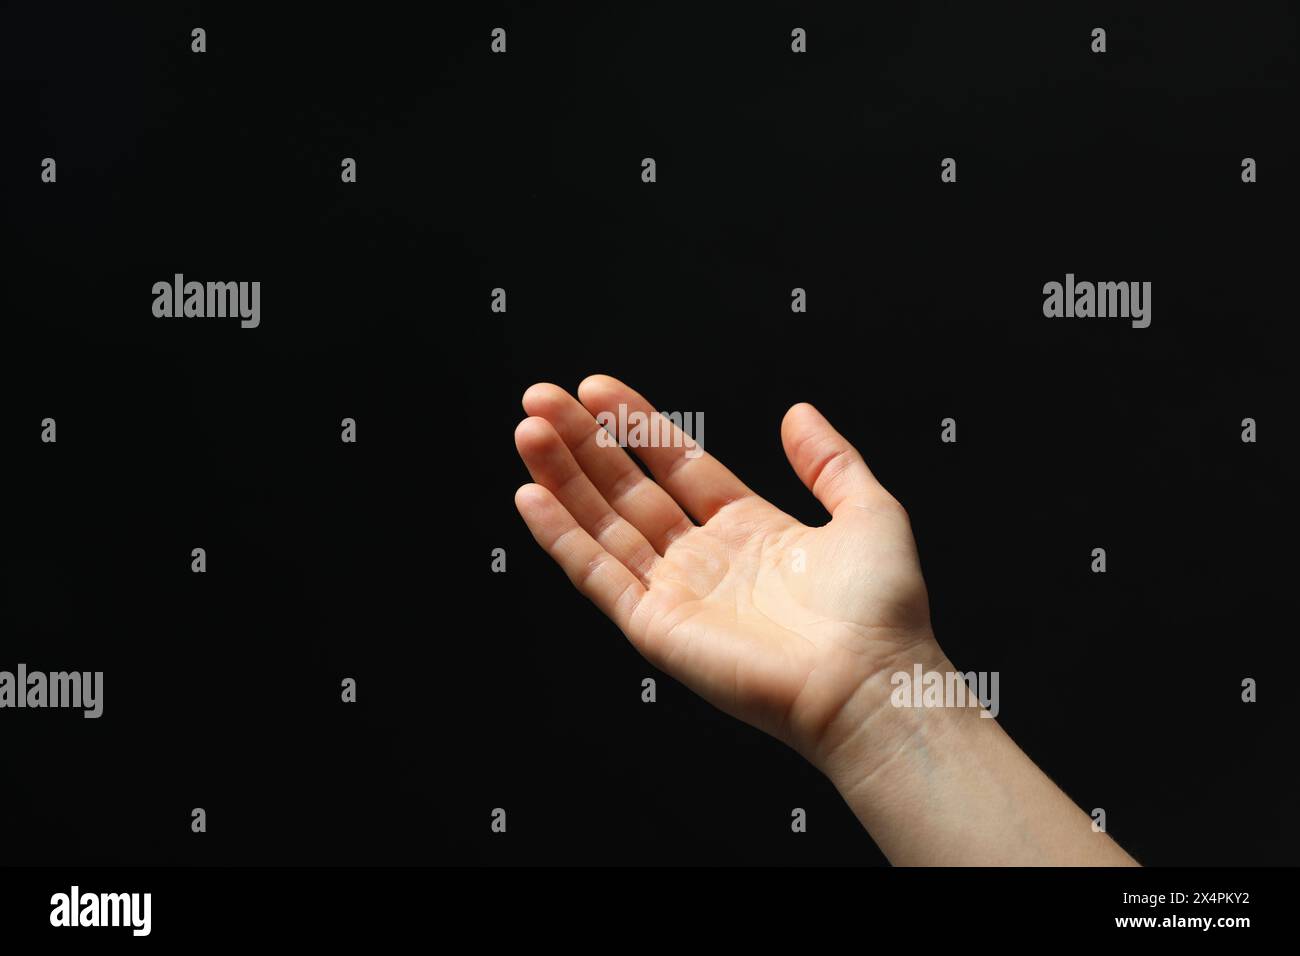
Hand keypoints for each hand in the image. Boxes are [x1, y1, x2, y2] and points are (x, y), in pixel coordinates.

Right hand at [513, 375, 939, 767]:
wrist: (872, 682)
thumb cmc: (880, 610)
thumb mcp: (868, 511)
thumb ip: (830, 460)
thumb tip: (797, 413)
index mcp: (749, 530)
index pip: (676, 464)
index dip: (635, 425)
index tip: (596, 388)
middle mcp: (704, 560)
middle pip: (627, 489)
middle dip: (583, 442)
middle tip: (541, 397)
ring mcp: (675, 593)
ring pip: (603, 524)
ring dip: (562, 477)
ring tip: (529, 429)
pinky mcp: (656, 627)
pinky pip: (597, 575)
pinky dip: (561, 537)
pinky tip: (531, 497)